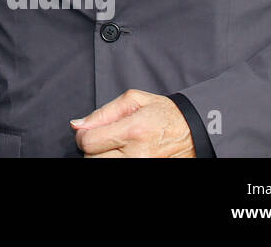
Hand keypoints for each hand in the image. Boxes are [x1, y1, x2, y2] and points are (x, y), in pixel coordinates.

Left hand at [71, 89, 194, 157]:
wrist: (193, 131)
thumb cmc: (163, 113)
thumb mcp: (133, 100)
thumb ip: (102, 113)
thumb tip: (77, 125)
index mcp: (132, 131)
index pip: (89, 142)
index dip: (82, 135)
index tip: (87, 130)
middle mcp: (136, 154)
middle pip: (92, 159)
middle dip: (91, 147)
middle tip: (102, 138)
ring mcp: (142, 165)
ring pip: (103, 166)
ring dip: (102, 156)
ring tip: (113, 146)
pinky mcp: (145, 170)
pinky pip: (117, 169)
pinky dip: (114, 160)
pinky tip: (120, 153)